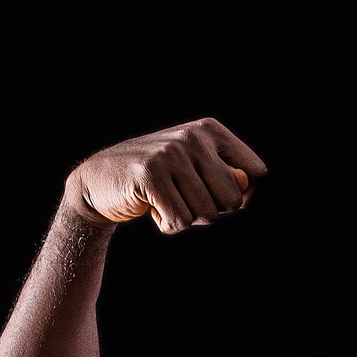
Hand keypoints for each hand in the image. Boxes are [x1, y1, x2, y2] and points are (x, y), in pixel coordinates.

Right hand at [66, 118, 266, 233]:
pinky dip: (168, 225)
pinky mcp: (151, 175)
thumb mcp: (196, 171)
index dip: (245, 197)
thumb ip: (227, 178)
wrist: (99, 181)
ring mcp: (171, 154)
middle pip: (233, 200)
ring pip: (207, 215)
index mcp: (210, 130)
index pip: (257, 173)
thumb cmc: (158, 181)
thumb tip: (247, 188)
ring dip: (187, 219)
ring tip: (166, 200)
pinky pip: (181, 221)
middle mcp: (193, 137)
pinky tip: (152, 208)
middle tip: (184, 199)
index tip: (220, 198)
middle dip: (212, 212)